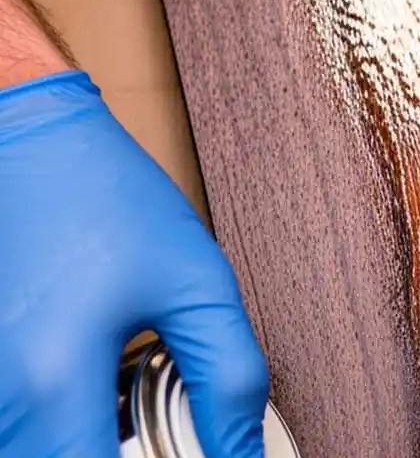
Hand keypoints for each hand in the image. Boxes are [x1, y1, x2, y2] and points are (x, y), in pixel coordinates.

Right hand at [0, 71, 268, 457]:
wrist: (32, 144)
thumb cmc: (106, 198)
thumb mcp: (196, 282)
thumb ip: (227, 377)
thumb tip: (245, 454)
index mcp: (54, 380)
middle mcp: (4, 397)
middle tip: (176, 436)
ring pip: (43, 454)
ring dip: (97, 448)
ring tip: (139, 409)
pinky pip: (27, 432)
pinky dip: (70, 433)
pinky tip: (105, 404)